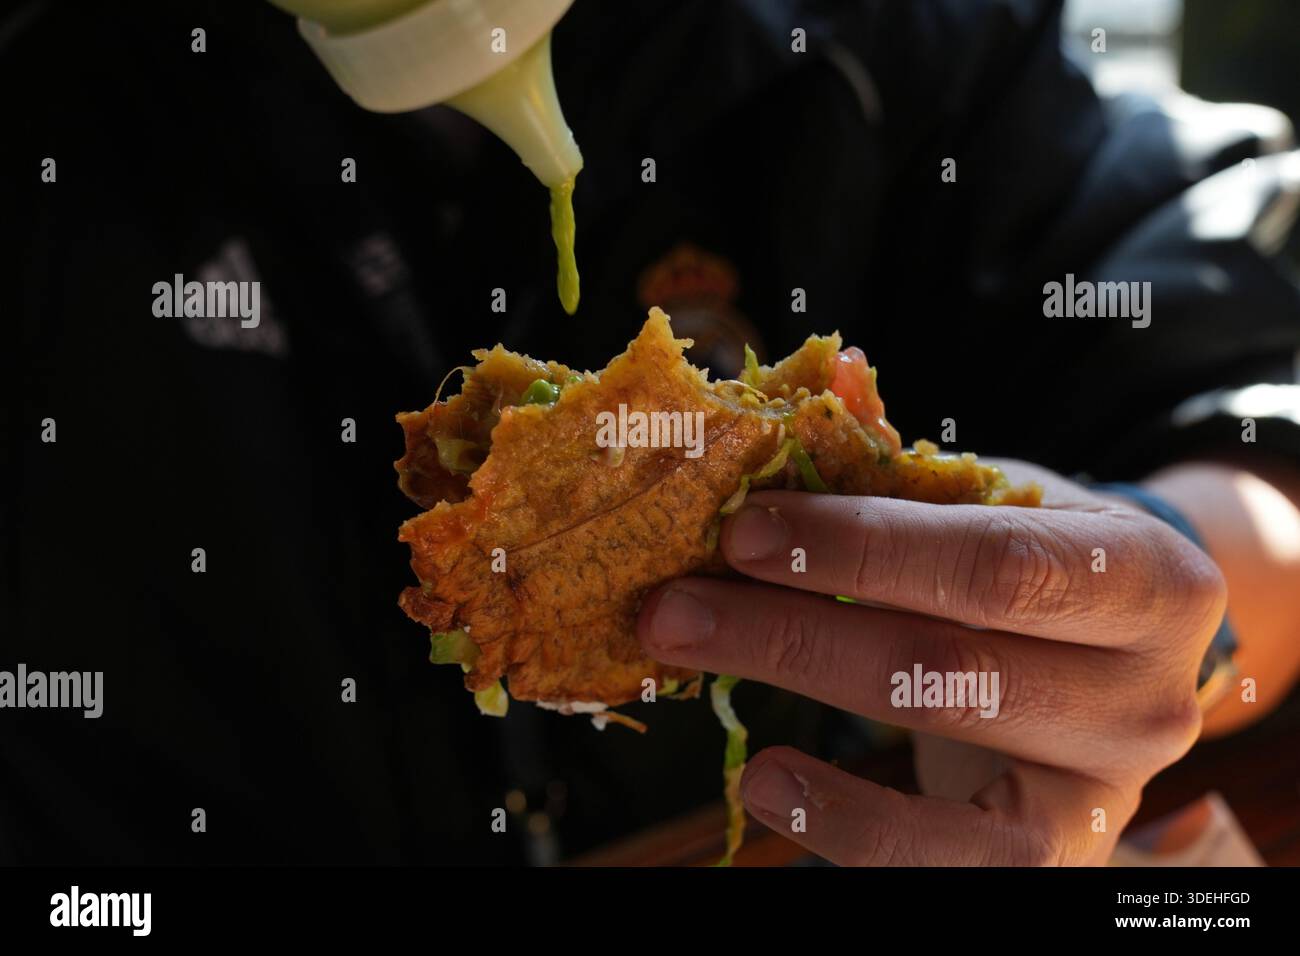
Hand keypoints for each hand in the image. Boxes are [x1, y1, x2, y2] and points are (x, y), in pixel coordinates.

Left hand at [637, 461, 1225, 864]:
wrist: (1111, 673)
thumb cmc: (1038, 570)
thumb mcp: (994, 505)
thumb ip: (907, 460)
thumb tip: (823, 376)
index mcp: (1146, 574)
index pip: (992, 561)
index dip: (860, 545)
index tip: (743, 529)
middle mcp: (1149, 689)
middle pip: (946, 656)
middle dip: (790, 624)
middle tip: (674, 604)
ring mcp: (1107, 785)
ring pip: (939, 743)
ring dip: (795, 691)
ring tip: (689, 660)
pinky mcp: (1056, 854)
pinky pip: (944, 858)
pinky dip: (844, 822)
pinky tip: (766, 779)